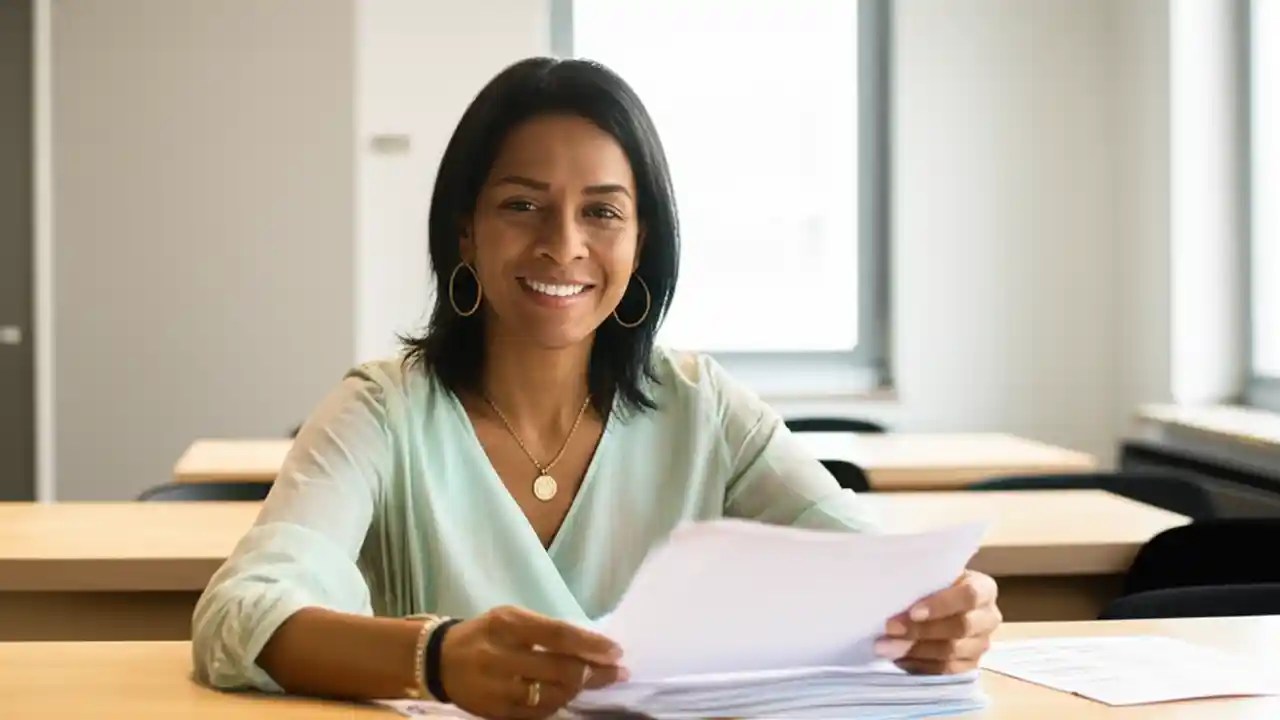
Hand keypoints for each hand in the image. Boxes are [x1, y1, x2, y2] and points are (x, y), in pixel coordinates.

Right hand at [440, 605, 627, 719]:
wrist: (439, 660)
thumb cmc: (485, 633)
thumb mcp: (511, 617)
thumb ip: (546, 629)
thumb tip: (590, 645)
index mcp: (507, 625)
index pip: (558, 635)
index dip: (591, 646)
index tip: (616, 652)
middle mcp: (501, 656)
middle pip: (560, 670)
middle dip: (595, 673)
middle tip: (617, 672)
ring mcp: (498, 688)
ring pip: (552, 696)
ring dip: (578, 690)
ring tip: (591, 682)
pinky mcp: (495, 712)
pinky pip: (537, 713)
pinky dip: (557, 704)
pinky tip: (566, 695)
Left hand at [875, 570, 1001, 674]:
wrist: (941, 605)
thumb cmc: (933, 585)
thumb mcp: (932, 574)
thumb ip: (922, 580)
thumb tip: (892, 588)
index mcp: (984, 588)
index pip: (969, 596)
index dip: (942, 605)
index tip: (913, 612)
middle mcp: (988, 617)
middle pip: (960, 627)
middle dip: (921, 630)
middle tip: (890, 629)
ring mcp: (981, 644)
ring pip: (951, 651)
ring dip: (915, 650)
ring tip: (886, 646)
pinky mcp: (970, 665)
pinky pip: (946, 670)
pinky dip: (921, 665)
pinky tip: (899, 658)